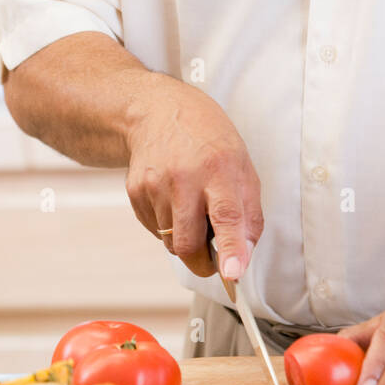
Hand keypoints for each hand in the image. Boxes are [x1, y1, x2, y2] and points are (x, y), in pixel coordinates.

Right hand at [124, 77, 263, 281]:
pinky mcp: (135, 191)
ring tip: (192, 207)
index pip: (227, 215)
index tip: (233, 273)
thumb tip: (244, 257)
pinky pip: (154, 230)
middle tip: (214, 255)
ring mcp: (155, 185)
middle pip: (189, 243)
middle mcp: (184, 177)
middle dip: (202, 262)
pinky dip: (168, 225)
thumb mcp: (243, 166)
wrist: (159, 111)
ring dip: (185, 238)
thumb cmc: (208, 140)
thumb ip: (249, 214)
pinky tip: (173, 198)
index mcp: (219, 168)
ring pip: (170, 242)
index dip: (231, 248)